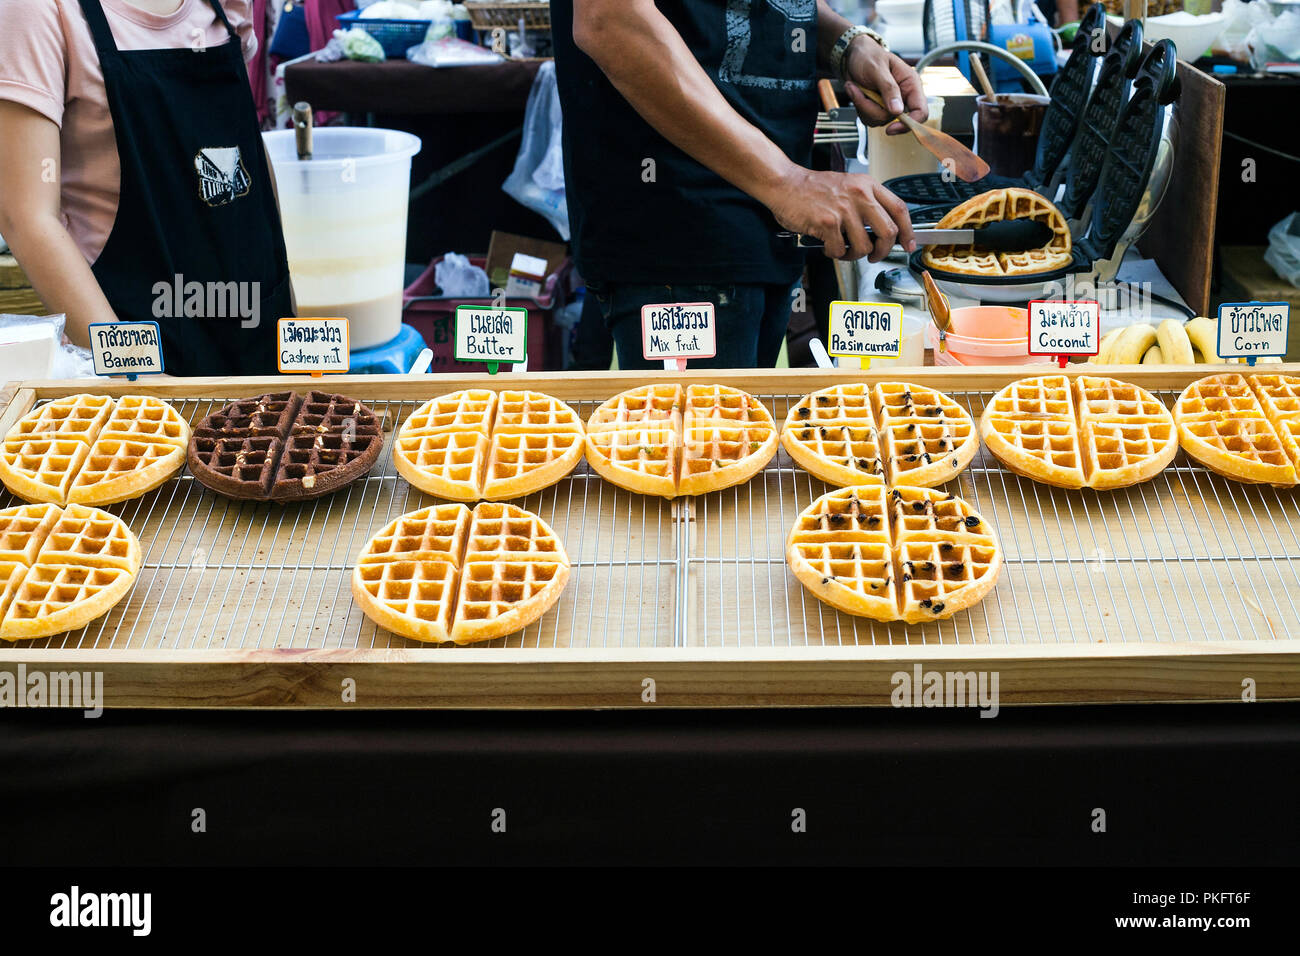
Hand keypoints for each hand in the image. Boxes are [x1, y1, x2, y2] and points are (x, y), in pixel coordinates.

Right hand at [765, 167, 914, 260]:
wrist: (785, 184)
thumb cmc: (813, 188)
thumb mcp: (848, 186)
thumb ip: (867, 203)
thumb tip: (883, 229)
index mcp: (867, 185)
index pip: (899, 209)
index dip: (908, 231)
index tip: (908, 244)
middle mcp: (859, 195)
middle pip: (888, 231)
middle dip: (883, 250)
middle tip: (874, 255)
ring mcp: (843, 209)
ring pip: (864, 246)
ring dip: (854, 255)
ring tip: (843, 249)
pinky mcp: (827, 223)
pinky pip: (839, 249)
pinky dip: (834, 253)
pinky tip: (827, 245)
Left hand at [843, 36, 927, 134]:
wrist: (853, 57)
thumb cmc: (868, 56)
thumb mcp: (878, 69)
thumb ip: (889, 89)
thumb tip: (898, 111)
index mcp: (911, 85)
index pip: (921, 112)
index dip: (909, 124)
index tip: (891, 128)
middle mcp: (903, 97)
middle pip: (894, 119)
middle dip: (873, 109)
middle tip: (859, 92)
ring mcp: (890, 105)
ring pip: (879, 120)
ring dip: (863, 106)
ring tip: (855, 87)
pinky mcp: (877, 109)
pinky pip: (869, 119)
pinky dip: (859, 107)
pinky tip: (856, 92)